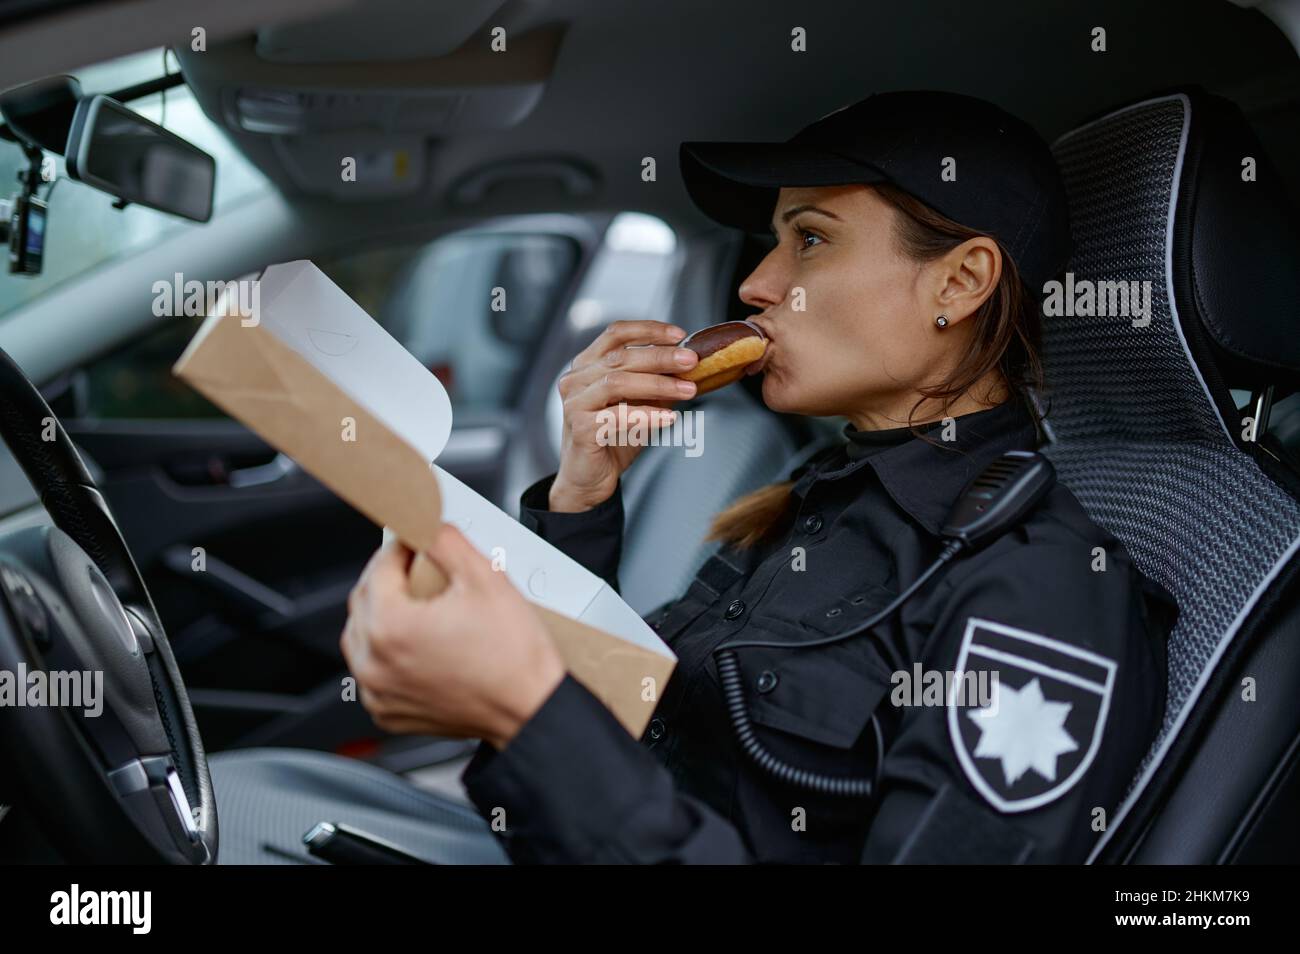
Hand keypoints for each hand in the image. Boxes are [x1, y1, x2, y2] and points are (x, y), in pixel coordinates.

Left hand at [341, 524, 565, 749]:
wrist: (531, 707)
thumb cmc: (513, 656)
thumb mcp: (484, 578)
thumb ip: (446, 541)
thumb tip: (425, 524)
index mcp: (390, 628)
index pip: (378, 569)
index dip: (397, 547)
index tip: (412, 539)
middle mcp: (375, 664)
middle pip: (362, 602)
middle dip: (386, 578)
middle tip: (415, 566)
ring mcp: (379, 693)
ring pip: (361, 637)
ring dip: (379, 614)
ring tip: (414, 603)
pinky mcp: (389, 712)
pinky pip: (371, 672)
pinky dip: (384, 652)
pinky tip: (414, 641)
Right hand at [550, 320, 697, 511]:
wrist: (589, 479)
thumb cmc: (613, 437)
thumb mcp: (638, 403)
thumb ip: (655, 383)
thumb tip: (689, 366)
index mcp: (587, 365)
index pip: (616, 333)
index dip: (648, 330)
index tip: (679, 334)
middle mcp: (576, 380)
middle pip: (621, 356)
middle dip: (660, 356)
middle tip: (691, 360)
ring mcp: (575, 404)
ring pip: (617, 382)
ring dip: (657, 384)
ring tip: (687, 389)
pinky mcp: (580, 429)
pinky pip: (617, 416)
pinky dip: (647, 415)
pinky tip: (669, 418)